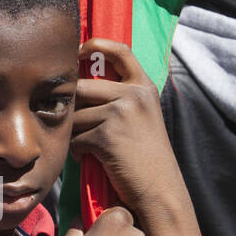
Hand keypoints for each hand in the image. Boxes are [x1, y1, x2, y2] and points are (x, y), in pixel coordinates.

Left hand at [69, 39, 185, 227]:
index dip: (95, 45)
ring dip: (76, 135)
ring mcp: (121, 112)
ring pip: (76, 117)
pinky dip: (78, 152)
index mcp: (144, 87)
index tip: (79, 50)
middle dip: (75, 109)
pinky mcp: (107, 134)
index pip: (119, 51)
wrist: (160, 191)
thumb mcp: (143, 118)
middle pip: (82, 87)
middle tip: (81, 128)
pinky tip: (92, 160)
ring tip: (92, 150)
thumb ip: (121, 97)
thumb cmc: (146, 159)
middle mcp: (134, 94)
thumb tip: (80, 86)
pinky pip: (76, 138)